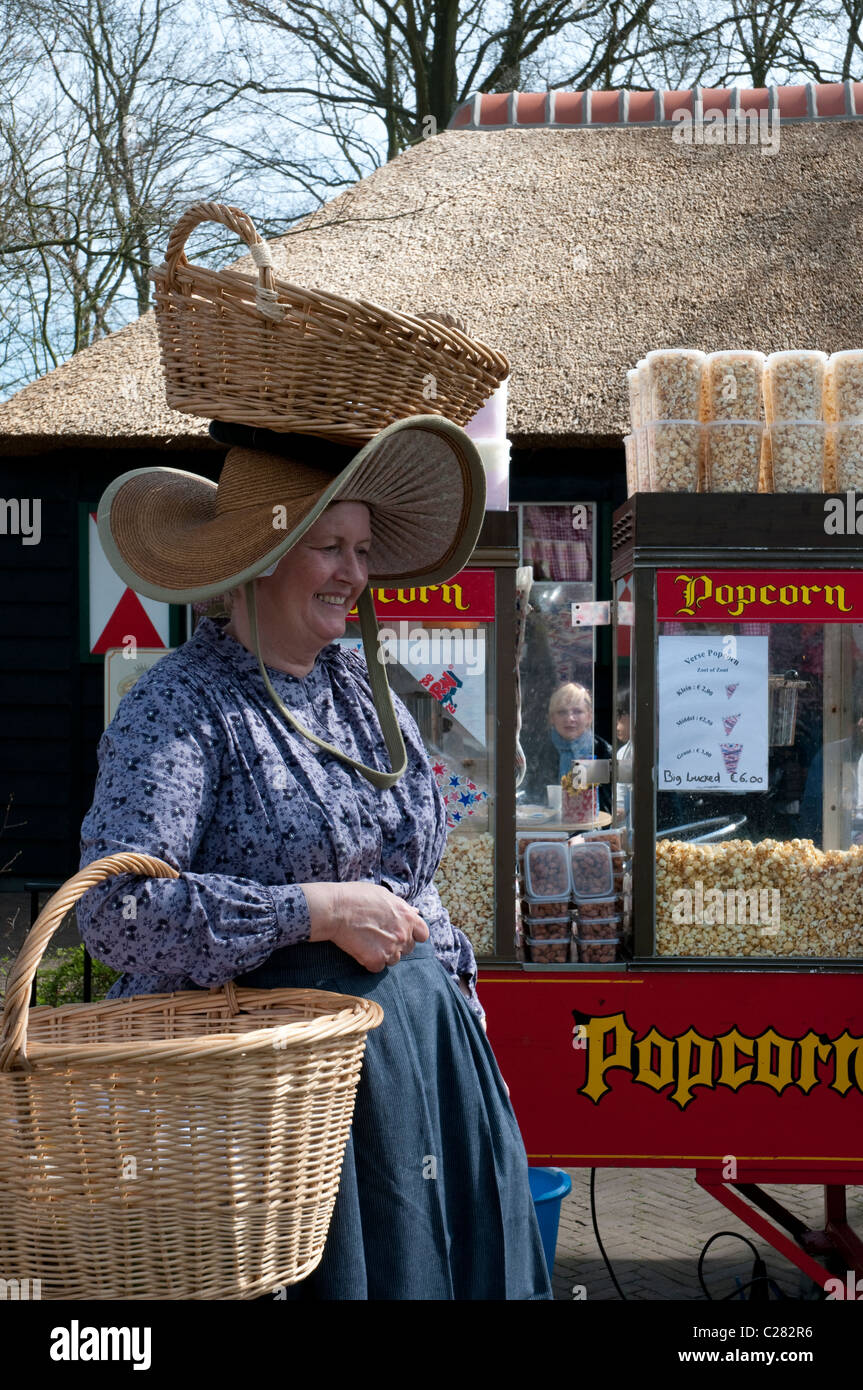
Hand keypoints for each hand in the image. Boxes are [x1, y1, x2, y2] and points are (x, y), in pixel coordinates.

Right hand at [303, 881, 428, 971]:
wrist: (335, 909)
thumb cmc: (356, 897)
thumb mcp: (383, 895)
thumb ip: (401, 906)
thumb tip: (415, 912)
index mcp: (407, 917)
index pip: (423, 934)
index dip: (414, 934)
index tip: (404, 933)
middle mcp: (403, 934)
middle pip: (408, 948)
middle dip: (397, 944)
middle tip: (379, 936)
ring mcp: (391, 949)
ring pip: (393, 960)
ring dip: (384, 954)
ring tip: (368, 942)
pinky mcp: (376, 960)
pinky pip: (378, 967)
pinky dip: (370, 962)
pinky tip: (360, 950)